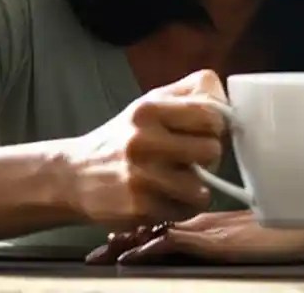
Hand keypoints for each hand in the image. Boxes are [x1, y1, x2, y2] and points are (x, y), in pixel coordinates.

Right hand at [62, 70, 227, 230]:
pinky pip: (186, 210)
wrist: (72, 176)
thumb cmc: (124, 138)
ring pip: (203, 187)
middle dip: (210, 157)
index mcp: (149, 110)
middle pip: (212, 150)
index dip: (217, 125)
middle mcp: (142, 141)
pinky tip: (166, 197)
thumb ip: (192, 93)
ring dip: (198, 187)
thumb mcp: (151, 103)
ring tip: (181, 180)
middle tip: (194, 159)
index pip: (212, 114)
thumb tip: (231, 100)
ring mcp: (140, 177)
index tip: (206, 131)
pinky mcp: (138, 208)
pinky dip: (183, 206)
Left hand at [85, 210, 303, 264]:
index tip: (120, 237)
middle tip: (100, 248)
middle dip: (127, 238)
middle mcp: (208, 224)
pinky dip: (150, 248)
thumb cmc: (295, 230)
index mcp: (216, 223)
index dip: (144, 230)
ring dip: (130, 244)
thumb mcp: (258, 237)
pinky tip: (132, 255)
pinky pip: (175, 243)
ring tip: (104, 252)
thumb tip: (229, 243)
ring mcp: (211, 231)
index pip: (172, 223)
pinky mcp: (216, 240)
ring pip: (160, 233)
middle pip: (158, 226)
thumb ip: (237, 236)